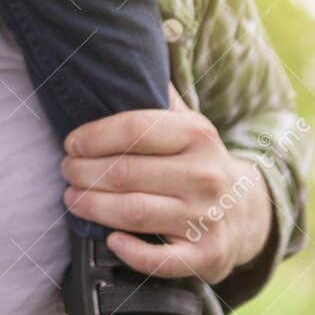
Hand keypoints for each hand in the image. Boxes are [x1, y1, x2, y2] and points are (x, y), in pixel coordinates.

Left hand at [60, 84, 273, 284]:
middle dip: (84, 172)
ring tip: (71, 198)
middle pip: (126, 172)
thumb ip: (159, 95)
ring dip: (93, 206)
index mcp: (197, 135)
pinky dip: (131, 251)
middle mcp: (204, 175)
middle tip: (65, 171)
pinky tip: (110, 239)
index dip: (93, 136)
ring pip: (134, 211)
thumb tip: (124, 55)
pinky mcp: (206, 256)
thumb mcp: (189, 123)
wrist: (249, 211)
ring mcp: (206, 217)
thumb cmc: (200, 161)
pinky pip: (161, 259)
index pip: (133, 129)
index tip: (70, 142)